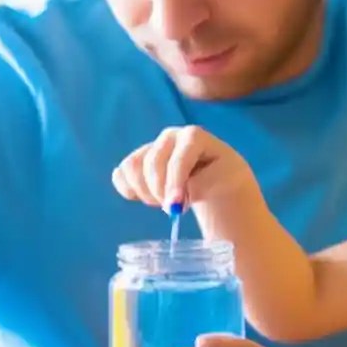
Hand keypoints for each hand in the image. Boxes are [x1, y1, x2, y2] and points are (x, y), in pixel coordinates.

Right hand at [112, 126, 258, 211]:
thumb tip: (175, 200)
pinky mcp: (138, 161)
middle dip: (160, 191)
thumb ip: (204, 186)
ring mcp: (152, 146)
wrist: (216, 181)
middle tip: (173, 210)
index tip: (175, 208)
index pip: (179, 157)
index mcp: (194, 136)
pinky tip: (147, 198)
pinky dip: (129, 191)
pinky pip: (120, 174)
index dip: (175, 182)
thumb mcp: (225, 182)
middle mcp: (170, 137)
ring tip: (163, 202)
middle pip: (152, 163)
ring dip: (145, 192)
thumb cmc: (223, 181)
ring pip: (132, 167)